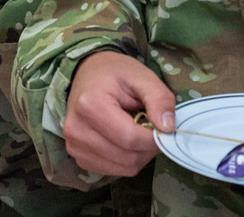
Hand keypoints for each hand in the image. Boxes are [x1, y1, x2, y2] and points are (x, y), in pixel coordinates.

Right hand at [62, 50, 175, 177]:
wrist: (88, 74)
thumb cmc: (115, 74)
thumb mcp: (142, 77)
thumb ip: (159, 99)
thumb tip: (168, 128)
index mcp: (90, 106)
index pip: (130, 139)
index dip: (154, 138)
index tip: (164, 127)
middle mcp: (76, 130)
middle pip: (128, 157)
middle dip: (148, 148)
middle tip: (152, 128)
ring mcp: (74, 146)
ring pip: (123, 168)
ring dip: (139, 155)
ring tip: (137, 132)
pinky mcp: (78, 157)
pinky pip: (113, 170)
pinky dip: (127, 160)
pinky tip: (124, 140)